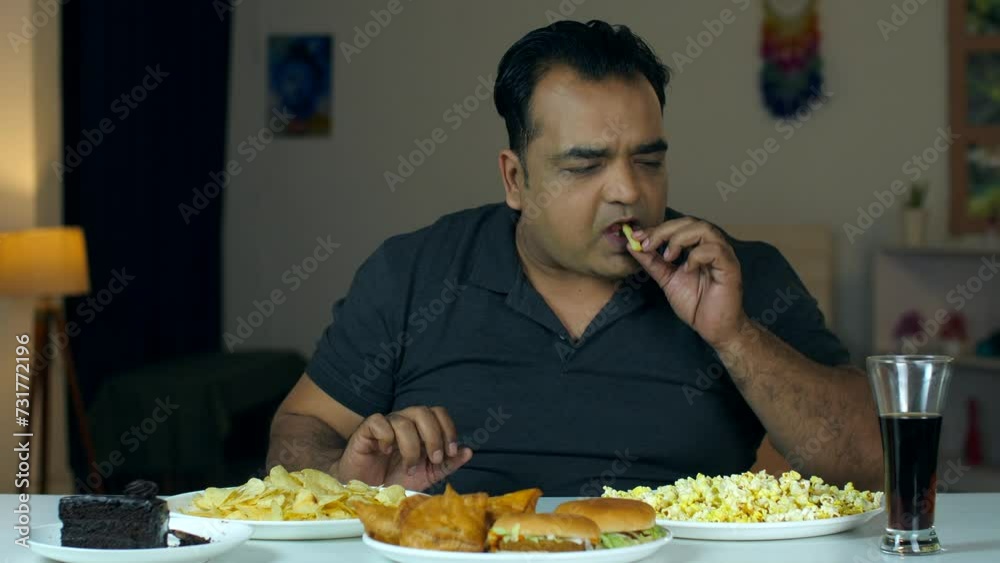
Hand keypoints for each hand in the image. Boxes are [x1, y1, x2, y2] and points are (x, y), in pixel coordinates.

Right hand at [336, 406, 472, 490]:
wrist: (366, 491)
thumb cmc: (396, 480)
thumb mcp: (426, 475)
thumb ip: (447, 464)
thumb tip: (468, 451)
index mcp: (421, 428)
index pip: (439, 413)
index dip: (448, 429)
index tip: (449, 452)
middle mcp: (405, 422)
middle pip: (423, 411)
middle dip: (433, 437)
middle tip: (433, 459)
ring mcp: (386, 424)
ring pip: (403, 420)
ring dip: (411, 447)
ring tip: (409, 467)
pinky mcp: (366, 430)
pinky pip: (379, 422)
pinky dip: (387, 438)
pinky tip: (386, 453)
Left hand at [628, 218, 747, 346]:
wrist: (714, 328)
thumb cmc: (696, 304)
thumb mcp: (667, 279)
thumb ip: (652, 262)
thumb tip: (633, 245)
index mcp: (698, 246)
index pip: (678, 226)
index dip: (656, 229)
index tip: (636, 237)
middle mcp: (712, 246)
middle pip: (690, 222)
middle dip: (664, 230)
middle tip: (648, 244)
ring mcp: (723, 255)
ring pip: (704, 229)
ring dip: (679, 239)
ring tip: (668, 257)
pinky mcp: (730, 267)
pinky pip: (715, 250)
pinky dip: (696, 256)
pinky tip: (687, 269)